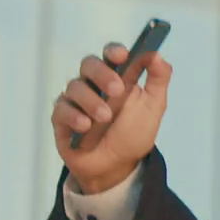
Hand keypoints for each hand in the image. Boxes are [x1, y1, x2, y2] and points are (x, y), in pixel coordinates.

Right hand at [51, 43, 172, 194]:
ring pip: (75, 86)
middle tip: (117, 91)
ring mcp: (76, 101)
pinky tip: (86, 127)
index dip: (114, 51)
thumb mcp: (153, 107)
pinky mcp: (62, 119)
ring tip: (105, 118)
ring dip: (91, 101)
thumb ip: (158, 79)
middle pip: (89, 64)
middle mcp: (94, 84)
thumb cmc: (133, 134)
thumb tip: (157, 54)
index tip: (123, 56)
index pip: (111, 55)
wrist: (117, 168)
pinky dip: (74, 116)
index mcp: (117, 77)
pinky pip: (61, 109)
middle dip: (102, 74)